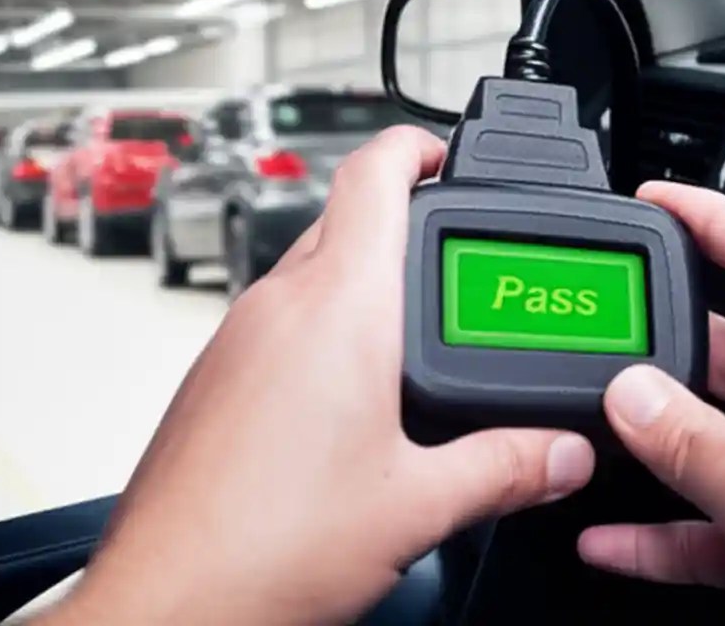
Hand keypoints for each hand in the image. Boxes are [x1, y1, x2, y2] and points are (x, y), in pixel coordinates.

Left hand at [41, 127, 595, 624]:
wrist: (162, 606)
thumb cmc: (262, 549)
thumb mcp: (417, 507)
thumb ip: (507, 467)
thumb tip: (562, 454)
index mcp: (338, 307)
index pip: (374, 173)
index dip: (419, 145)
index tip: (452, 155)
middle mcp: (277, 306)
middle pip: (348, 219)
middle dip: (409, 226)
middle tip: (464, 261)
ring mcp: (236, 341)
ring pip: (311, 274)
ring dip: (367, 286)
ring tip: (422, 341)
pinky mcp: (214, 381)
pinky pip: (280, 326)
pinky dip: (327, 336)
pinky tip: (358, 406)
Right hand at [577, 183, 724, 625]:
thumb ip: (682, 432)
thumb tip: (626, 390)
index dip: (711, 214)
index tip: (654, 200)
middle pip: (724, 344)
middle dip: (660, 342)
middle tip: (601, 336)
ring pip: (709, 433)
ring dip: (653, 442)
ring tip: (591, 434)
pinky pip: (706, 511)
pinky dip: (657, 526)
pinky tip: (610, 540)